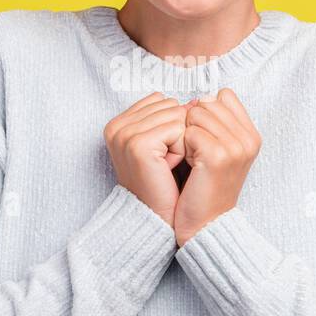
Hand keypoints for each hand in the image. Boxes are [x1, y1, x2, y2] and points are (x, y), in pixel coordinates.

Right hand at [103, 92, 188, 227]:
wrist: (157, 215)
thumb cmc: (163, 182)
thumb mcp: (164, 143)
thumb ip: (173, 116)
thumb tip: (199, 99)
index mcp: (118, 122)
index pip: (161, 100)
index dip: (171, 125)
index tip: (160, 152)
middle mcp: (116, 126)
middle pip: (170, 105)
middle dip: (177, 132)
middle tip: (164, 161)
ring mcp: (125, 134)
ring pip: (176, 115)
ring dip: (180, 141)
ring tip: (166, 164)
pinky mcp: (138, 144)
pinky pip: (177, 129)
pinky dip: (180, 150)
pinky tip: (168, 167)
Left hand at [173, 88, 260, 247]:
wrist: (204, 224)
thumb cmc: (204, 187)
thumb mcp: (218, 150)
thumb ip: (215, 122)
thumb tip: (196, 98)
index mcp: (251, 135)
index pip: (224, 95)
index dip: (206, 111)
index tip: (203, 138)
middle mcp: (249, 139)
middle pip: (208, 102)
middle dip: (193, 122)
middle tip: (195, 152)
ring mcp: (236, 147)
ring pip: (197, 114)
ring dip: (186, 134)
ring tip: (193, 159)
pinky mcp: (219, 156)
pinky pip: (190, 131)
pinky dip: (182, 146)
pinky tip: (189, 165)